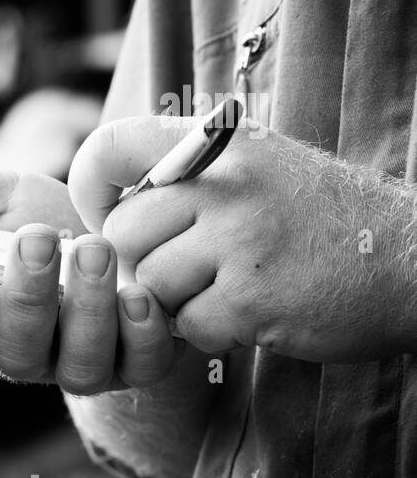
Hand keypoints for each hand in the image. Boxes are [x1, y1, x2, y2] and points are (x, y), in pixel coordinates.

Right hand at [0, 154, 179, 394]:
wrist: (131, 237)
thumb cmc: (50, 222)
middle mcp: (24, 351)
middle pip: (14, 348)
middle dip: (25, 296)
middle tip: (38, 237)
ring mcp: (79, 364)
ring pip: (75, 363)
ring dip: (84, 308)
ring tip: (94, 248)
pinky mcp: (135, 364)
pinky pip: (138, 366)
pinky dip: (140, 334)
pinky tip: (139, 295)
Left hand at [70, 116, 416, 361]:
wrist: (415, 260)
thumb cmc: (321, 220)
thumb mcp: (255, 169)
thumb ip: (186, 178)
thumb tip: (107, 207)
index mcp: (216, 145)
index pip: (110, 146)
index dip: (92, 187)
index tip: (108, 214)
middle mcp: (223, 185)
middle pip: (121, 234)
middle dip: (143, 263)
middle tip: (189, 271)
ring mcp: (237, 240)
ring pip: (149, 285)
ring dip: (178, 303)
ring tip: (227, 290)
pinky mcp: (251, 297)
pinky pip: (187, 326)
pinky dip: (211, 333)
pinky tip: (251, 315)